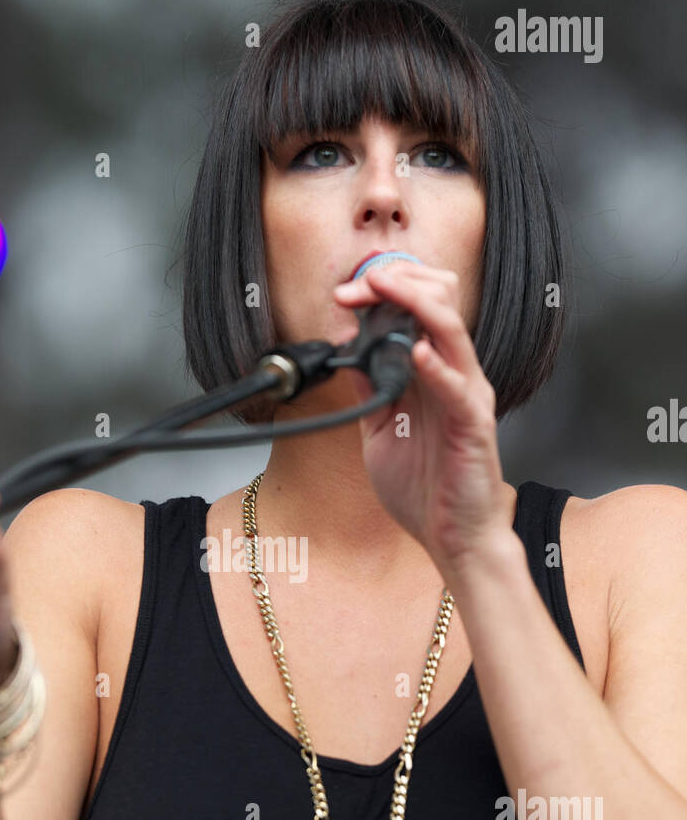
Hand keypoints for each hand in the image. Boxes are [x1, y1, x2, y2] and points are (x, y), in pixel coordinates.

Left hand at [333, 260, 512, 575]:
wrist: (454, 538)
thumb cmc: (425, 489)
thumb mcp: (381, 432)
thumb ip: (371, 390)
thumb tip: (349, 353)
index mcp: (433, 372)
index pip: (417, 308)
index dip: (383, 289)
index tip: (345, 294)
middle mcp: (454, 375)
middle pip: (440, 300)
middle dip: (397, 281)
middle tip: (358, 287)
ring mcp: (467, 396)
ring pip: (452, 329)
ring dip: (414, 302)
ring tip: (384, 290)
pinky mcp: (474, 425)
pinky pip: (458, 386)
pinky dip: (436, 365)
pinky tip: (415, 352)